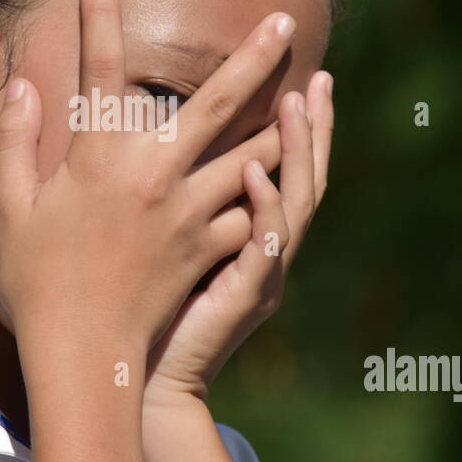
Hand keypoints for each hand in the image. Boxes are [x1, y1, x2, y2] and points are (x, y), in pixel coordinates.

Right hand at [0, 0, 298, 358]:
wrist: (83, 354)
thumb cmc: (37, 282)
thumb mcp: (10, 210)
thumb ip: (12, 144)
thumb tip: (22, 88)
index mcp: (99, 161)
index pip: (98, 74)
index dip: (96, 21)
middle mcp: (155, 177)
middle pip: (214, 104)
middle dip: (253, 57)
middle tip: (284, 20)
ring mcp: (190, 213)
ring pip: (253, 157)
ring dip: (284, 123)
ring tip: (314, 94)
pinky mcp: (208, 248)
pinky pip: (250, 213)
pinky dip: (267, 193)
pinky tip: (285, 175)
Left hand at [143, 69, 332, 405]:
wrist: (141, 384)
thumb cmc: (143, 312)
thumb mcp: (167, 243)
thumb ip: (175, 196)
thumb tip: (156, 135)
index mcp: (248, 236)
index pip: (284, 170)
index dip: (298, 128)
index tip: (302, 78)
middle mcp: (266, 251)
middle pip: (307, 179)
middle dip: (315, 128)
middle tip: (320, 77)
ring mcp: (262, 274)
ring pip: (298, 204)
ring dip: (298, 152)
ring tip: (295, 103)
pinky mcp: (245, 297)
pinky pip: (263, 246)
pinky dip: (265, 207)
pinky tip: (252, 170)